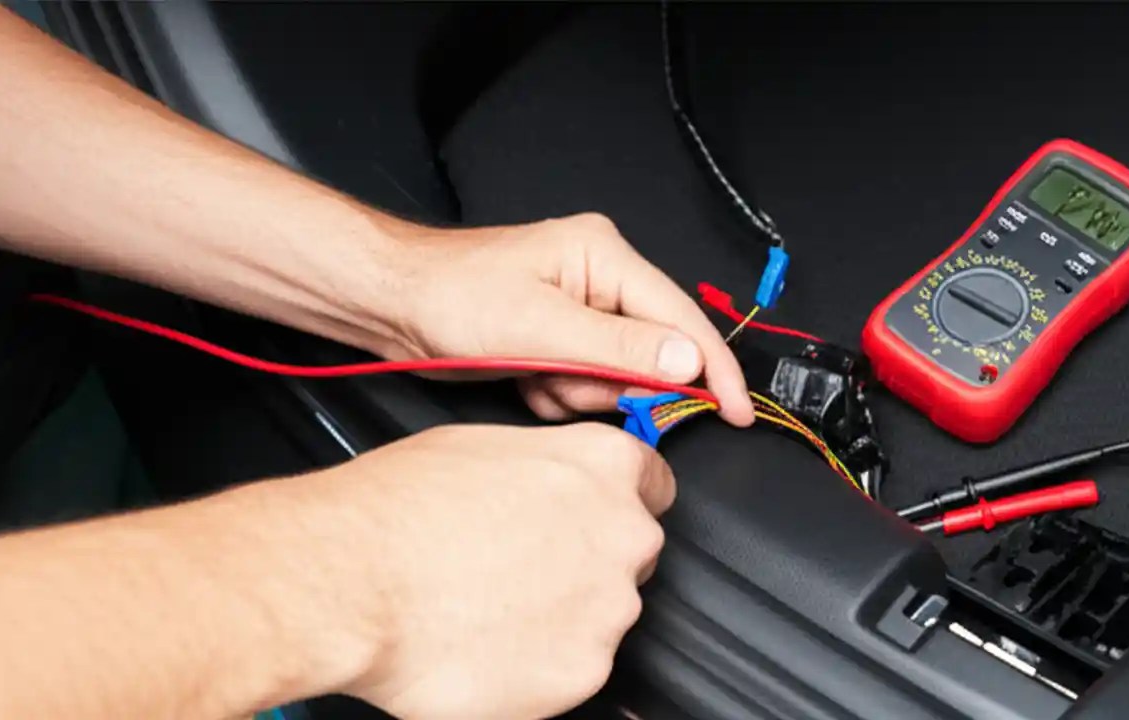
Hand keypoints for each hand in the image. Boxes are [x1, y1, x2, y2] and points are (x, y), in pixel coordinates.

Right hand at [313, 423, 673, 718]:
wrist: (352, 580)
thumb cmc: (398, 507)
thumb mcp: (482, 446)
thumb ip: (546, 468)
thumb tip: (549, 489)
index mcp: (604, 465)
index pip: (655, 484)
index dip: (619, 501)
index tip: (596, 517)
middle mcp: (624, 534)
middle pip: (630, 553)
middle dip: (587, 560)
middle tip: (519, 569)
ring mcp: (609, 609)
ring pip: (601, 616)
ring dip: (562, 616)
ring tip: (488, 610)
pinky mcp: (583, 673)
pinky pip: (572, 669)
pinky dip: (538, 666)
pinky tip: (486, 646)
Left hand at [378, 213, 752, 425]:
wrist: (393, 305)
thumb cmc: (452, 297)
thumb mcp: (540, 328)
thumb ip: (619, 349)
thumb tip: (687, 362)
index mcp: (605, 258)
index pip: (680, 318)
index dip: (711, 369)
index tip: (735, 411)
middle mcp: (600, 278)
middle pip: (648, 353)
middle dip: (608, 382)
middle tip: (564, 380)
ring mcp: (580, 310)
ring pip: (616, 377)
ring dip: (577, 390)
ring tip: (534, 374)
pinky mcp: (560, 337)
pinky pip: (585, 383)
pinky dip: (558, 392)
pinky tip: (526, 379)